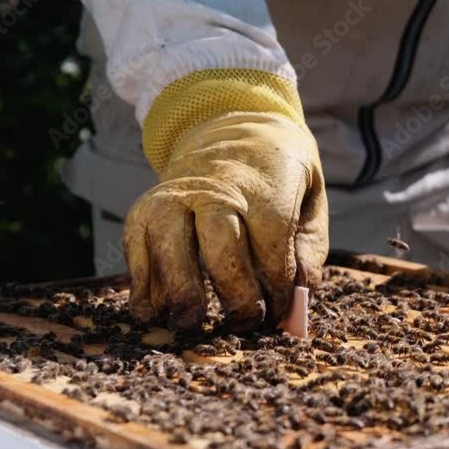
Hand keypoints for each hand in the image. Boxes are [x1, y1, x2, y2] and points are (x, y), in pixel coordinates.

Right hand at [124, 112, 327, 331]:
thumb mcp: (311, 202)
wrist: (232, 125)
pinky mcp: (145, 206)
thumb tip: (295, 302)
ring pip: (171, 242)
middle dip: (233, 290)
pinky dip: (141, 282)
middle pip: (221, 242)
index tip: (278, 310)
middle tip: (243, 323)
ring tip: (189, 323)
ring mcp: (175, 193)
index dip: (275, 284)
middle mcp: (216, 186)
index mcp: (266, 184)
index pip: (270, 241)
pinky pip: (137, 245)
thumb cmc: (279, 179)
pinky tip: (153, 311)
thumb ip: (308, 252)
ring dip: (179, 289)